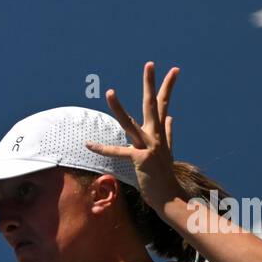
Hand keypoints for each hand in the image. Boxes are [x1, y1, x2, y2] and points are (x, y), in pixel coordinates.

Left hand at [85, 62, 185, 211]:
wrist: (170, 196)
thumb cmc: (165, 175)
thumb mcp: (168, 151)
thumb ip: (169, 134)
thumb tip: (173, 117)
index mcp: (160, 132)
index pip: (164, 103)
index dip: (168, 86)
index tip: (173, 69)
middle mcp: (156, 135)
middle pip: (152, 104)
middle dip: (150, 83)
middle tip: (150, 64)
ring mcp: (148, 146)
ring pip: (130, 123)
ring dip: (118, 108)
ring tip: (110, 92)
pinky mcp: (140, 159)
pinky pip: (117, 152)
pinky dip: (102, 148)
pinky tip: (88, 143)